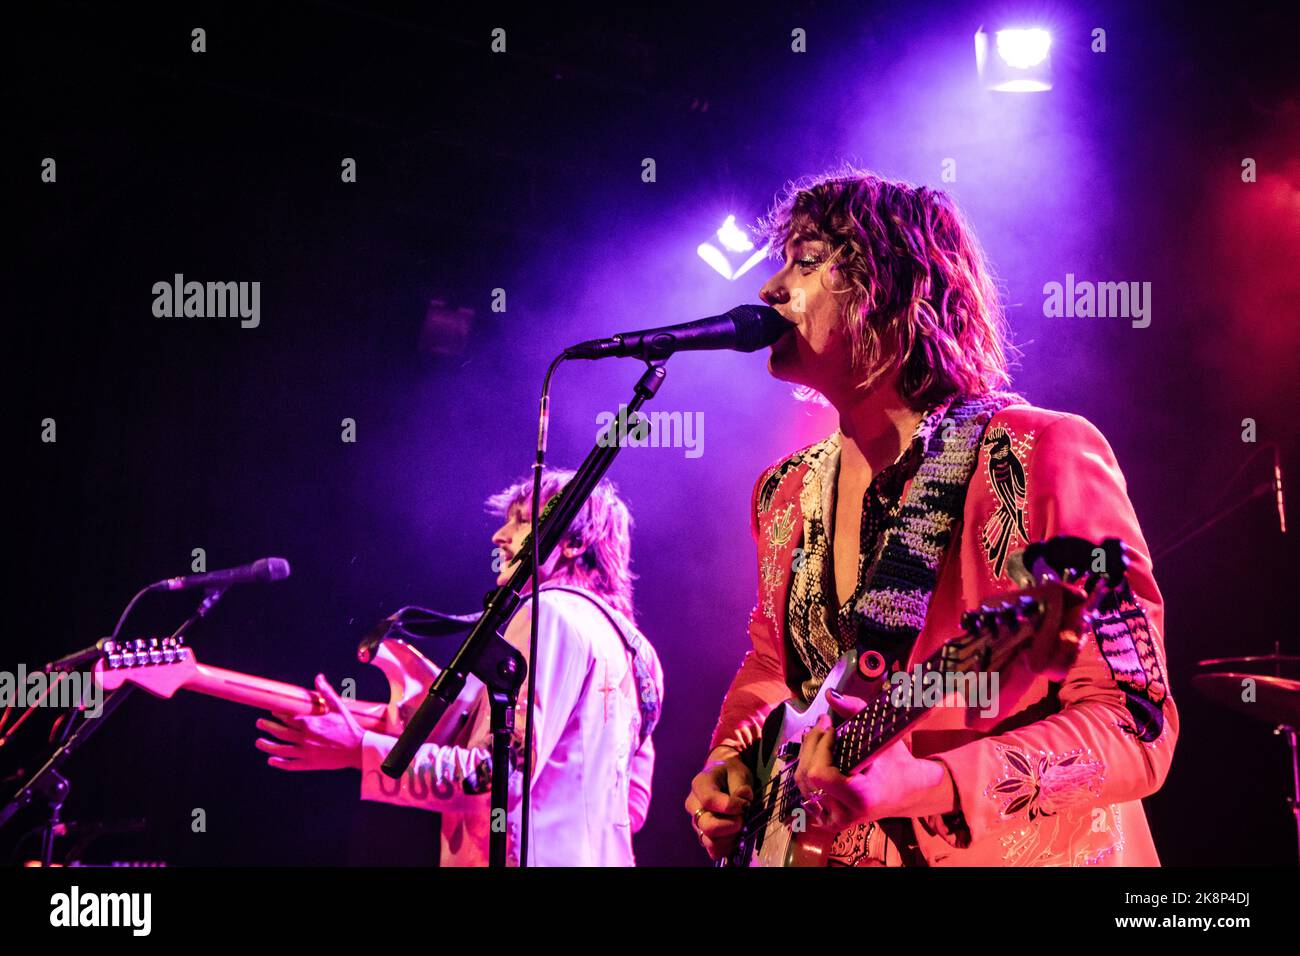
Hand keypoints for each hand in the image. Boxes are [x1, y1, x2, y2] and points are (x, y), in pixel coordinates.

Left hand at [255, 673, 363, 771]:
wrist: (358, 749)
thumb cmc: (349, 727)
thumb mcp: (338, 707)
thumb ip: (326, 692)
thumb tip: (318, 676)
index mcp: (310, 723)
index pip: (288, 718)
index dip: (279, 715)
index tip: (273, 712)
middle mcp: (304, 738)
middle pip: (281, 732)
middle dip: (268, 727)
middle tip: (259, 723)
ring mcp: (306, 752)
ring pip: (281, 749)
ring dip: (268, 745)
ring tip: (259, 742)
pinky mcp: (309, 764)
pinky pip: (290, 765)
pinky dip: (280, 763)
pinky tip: (272, 760)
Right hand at [684, 747, 754, 860]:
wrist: (723, 777)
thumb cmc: (731, 773)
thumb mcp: (738, 772)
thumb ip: (740, 786)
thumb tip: (743, 801)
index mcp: (700, 784)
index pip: (709, 800)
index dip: (730, 806)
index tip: (745, 804)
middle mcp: (694, 805)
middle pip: (707, 825)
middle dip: (730, 826)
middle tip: (743, 818)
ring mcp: (697, 822)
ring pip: (709, 841)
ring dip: (730, 838)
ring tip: (740, 825)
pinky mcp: (703, 834)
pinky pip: (713, 850)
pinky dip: (728, 846)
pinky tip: (736, 835)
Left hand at [794, 690, 953, 829]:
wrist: (907, 792)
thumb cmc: (897, 762)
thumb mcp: (882, 734)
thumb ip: (856, 711)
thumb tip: (830, 695)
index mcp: (862, 797)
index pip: (820, 774)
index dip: (820, 747)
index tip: (830, 727)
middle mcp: (847, 814)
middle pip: (807, 776)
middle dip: (811, 745)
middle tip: (822, 724)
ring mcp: (837, 820)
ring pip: (803, 784)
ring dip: (807, 755)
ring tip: (819, 735)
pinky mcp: (831, 821)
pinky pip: (806, 794)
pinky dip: (807, 772)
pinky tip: (816, 756)